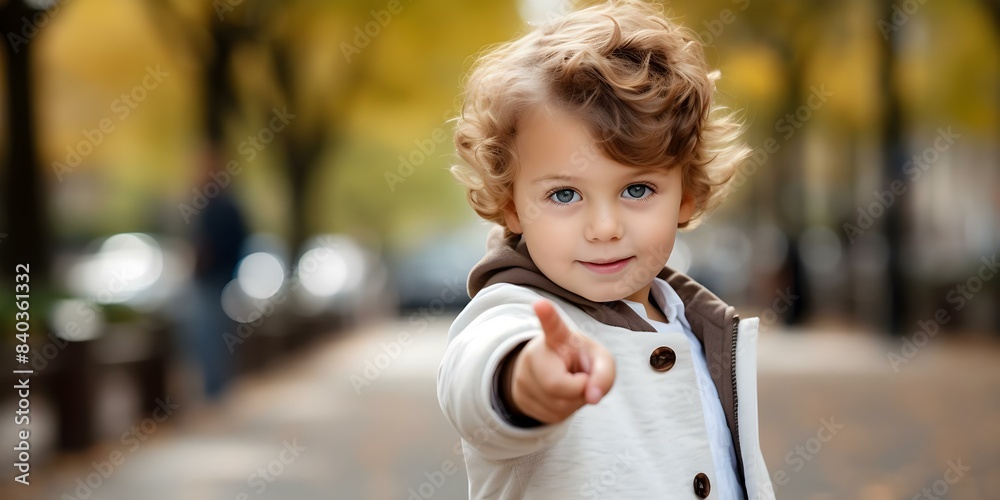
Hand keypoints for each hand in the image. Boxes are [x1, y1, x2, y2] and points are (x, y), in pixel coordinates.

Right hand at [508, 300, 615, 423]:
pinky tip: (561, 396)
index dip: (547, 315)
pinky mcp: (521, 399)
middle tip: (580, 378)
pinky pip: (550, 417)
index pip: (552, 326)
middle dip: (577, 390)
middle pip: (556, 385)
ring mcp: (522, 377)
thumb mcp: (600, 361)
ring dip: (573, 403)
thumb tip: (592, 397)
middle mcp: (534, 354)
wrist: (557, 371)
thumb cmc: (582, 361)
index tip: (540, 304)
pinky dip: (564, 411)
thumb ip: (605, 375)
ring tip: (570, 385)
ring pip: (555, 406)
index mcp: (557, 338)